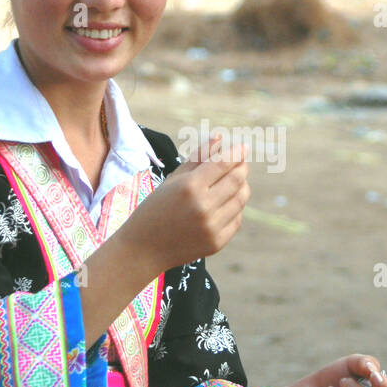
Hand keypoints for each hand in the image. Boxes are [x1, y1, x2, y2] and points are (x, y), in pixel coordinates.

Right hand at [122, 132, 250, 275]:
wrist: (143, 249)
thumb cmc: (155, 209)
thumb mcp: (172, 180)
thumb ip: (197, 158)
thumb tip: (219, 137)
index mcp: (190, 187)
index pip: (223, 163)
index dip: (237, 153)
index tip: (243, 147)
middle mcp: (204, 207)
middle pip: (237, 179)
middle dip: (242, 167)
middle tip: (241, 163)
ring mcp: (212, 227)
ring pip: (241, 199)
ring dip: (242, 186)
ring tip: (234, 181)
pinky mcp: (217, 242)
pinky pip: (236, 218)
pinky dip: (235, 207)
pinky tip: (225, 203)